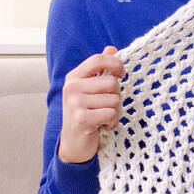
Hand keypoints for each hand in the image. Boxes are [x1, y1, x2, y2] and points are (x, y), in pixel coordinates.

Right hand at [57, 45, 124, 163]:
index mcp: (74, 77)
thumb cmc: (85, 114)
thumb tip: (111, 48)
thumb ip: (100, 70)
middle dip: (117, 96)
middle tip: (108, 107)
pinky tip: (103, 126)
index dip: (115, 63)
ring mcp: (75, 103)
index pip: (98, 59)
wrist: (73, 145)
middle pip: (112, 82)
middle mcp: (72, 88)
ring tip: (104, 118)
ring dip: (115, 111)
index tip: (122, 74)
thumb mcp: (91, 90)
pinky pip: (111, 113)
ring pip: (114, 99)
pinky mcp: (82, 118)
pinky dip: (112, 121)